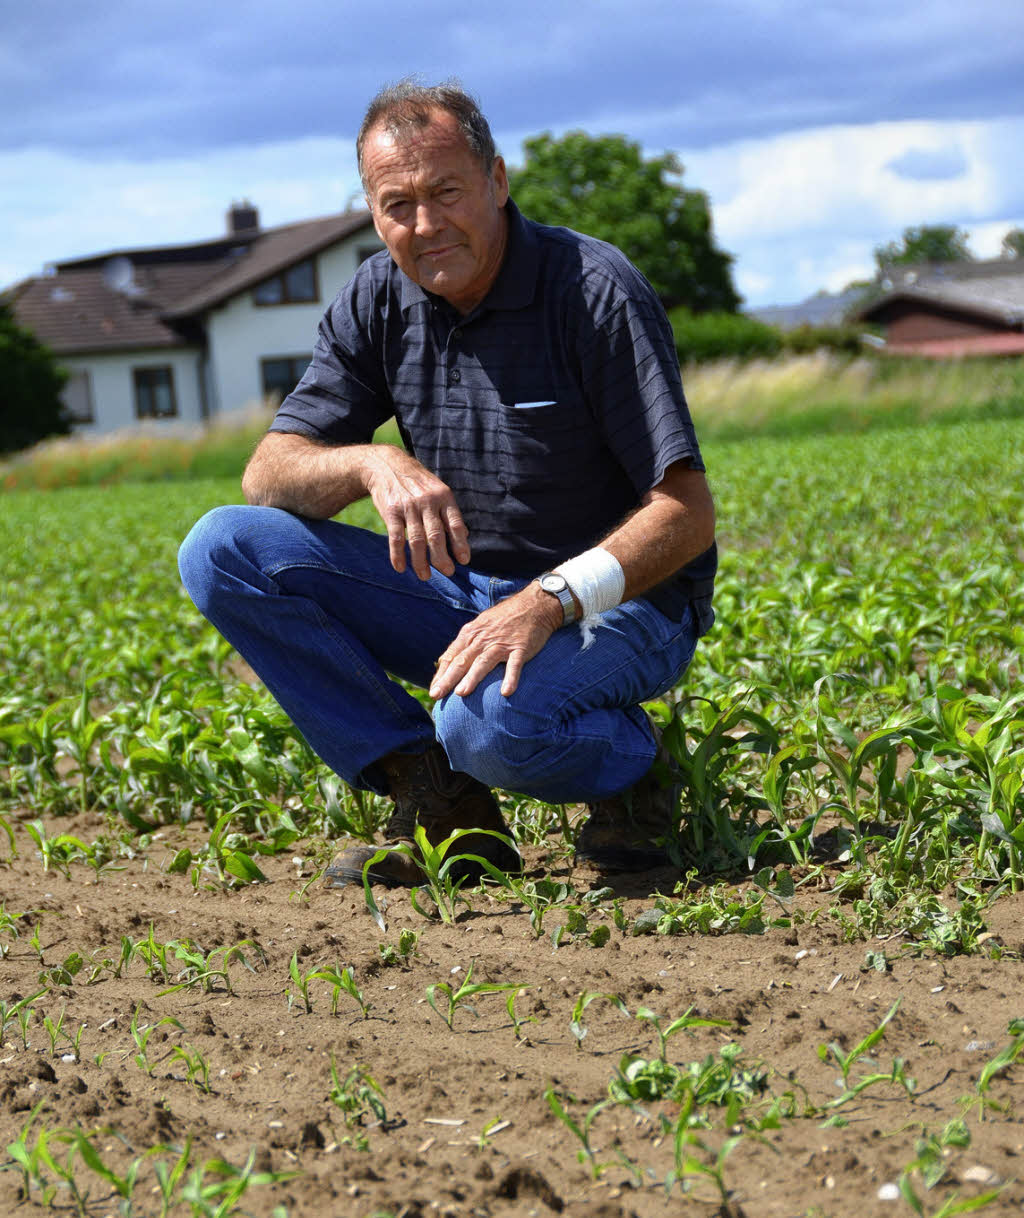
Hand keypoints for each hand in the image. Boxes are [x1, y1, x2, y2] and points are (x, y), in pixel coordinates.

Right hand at [363, 447, 469, 578]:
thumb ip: (449, 514)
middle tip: (448, 572)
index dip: (460, 543)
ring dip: (421, 561)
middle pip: (436, 535)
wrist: (387, 465)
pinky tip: (400, 568)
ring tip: (425, 576)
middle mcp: (428, 502)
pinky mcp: (391, 511)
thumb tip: (465, 537)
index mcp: (444, 497)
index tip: (464, 560)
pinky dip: (397, 555)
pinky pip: (396, 537)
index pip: (455, 524)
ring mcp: (408, 507)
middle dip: (442, 557)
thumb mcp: (439, 491)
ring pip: (417, 540)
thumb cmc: (418, 484)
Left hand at [430, 583, 562, 698]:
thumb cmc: (504, 619)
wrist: (534, 605)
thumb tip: (443, 660)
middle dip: (448, 679)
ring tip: (461, 693)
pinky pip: (515, 665)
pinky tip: (506, 692)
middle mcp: (483, 639)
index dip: (441, 674)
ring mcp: (502, 644)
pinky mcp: (520, 648)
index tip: (433, 691)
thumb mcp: (479, 626)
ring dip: (472, 678)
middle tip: (437, 695)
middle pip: (462, 661)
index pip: (451, 656)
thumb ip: (463, 644)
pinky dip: (510, 678)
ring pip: (483, 662)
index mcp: (471, 634)